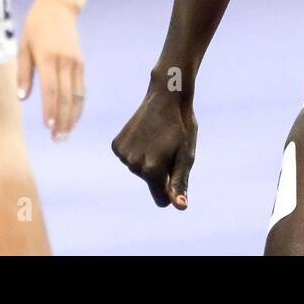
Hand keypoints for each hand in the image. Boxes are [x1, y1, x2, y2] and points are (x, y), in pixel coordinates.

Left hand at [17, 0, 85, 140]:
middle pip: (66, 97)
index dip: (51, 109)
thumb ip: (23, 73)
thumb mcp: (23, 47)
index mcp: (49, 59)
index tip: (49, 126)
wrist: (60, 7)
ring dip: (72, 116)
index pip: (51, 90)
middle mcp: (66, 63)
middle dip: (63, 119)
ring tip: (66, 134)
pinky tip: (73, 117)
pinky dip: (78, 105)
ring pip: (77, 95)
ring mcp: (76, 64)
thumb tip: (23, 98)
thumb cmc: (36, 27)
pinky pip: (81, 88)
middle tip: (58, 139)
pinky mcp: (81, 64)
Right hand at [112, 80, 196, 209]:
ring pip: (138, 169)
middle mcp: (134, 165)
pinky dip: (136, 150)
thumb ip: (180, 183)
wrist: (166, 97)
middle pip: (150, 181)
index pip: (161, 198)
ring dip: (147, 159)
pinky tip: (144, 135)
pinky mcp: (116, 145)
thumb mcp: (186, 156)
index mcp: (153, 169)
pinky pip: (128, 157)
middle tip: (168, 146)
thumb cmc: (182, 128)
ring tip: (157, 138)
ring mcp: (123, 155)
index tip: (176, 175)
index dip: (170, 190)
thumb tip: (179, 207)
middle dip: (160, 170)